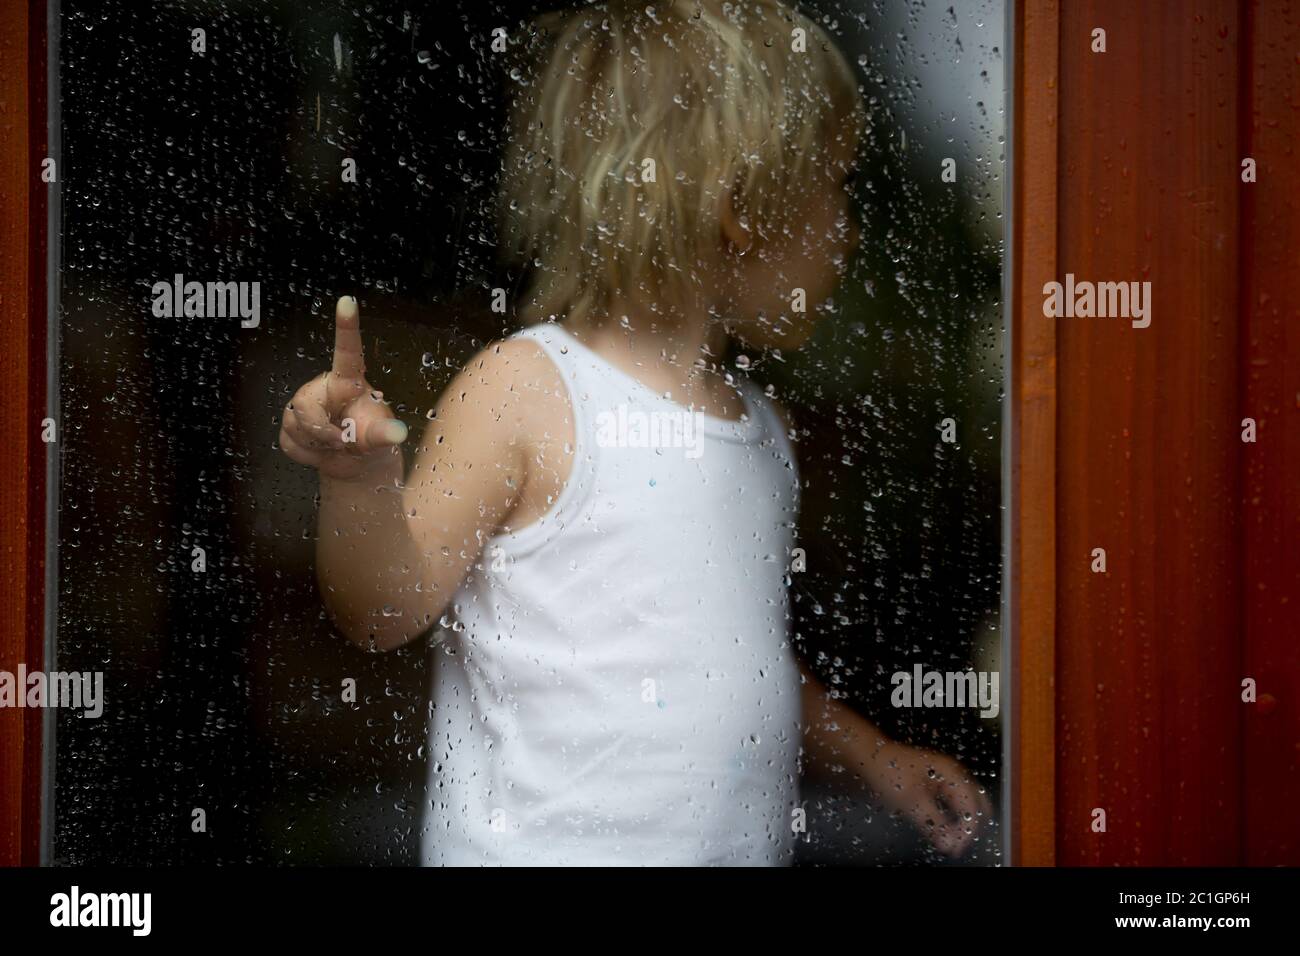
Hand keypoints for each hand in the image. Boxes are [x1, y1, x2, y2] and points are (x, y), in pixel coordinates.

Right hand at [278, 296, 407, 479]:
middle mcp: (322, 388)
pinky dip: (308, 455)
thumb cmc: (370, 439)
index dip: (346, 327)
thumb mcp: (380, 438)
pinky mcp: (289, 425)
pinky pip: (290, 442)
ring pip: (296, 425)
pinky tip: (321, 452)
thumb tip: (399, 433)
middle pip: (306, 405)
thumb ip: (385, 435)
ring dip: (317, 445)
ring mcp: (303, 405)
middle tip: (343, 442)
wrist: (354, 462)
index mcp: (348, 382)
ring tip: (336, 446)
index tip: (348, 301)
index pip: (347, 351)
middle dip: (322, 431)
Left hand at [868, 741, 991, 858]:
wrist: (870, 757)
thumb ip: (933, 824)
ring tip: (954, 841)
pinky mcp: (937, 783)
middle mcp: (953, 773)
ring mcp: (946, 776)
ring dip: (963, 823)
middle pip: (976, 803)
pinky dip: (954, 817)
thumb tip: (949, 844)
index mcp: (951, 773)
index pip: (971, 806)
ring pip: (967, 803)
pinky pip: (955, 802)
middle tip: (959, 846)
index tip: (957, 847)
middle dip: (971, 826)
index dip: (967, 830)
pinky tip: (946, 829)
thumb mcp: (911, 801)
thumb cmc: (888, 770)